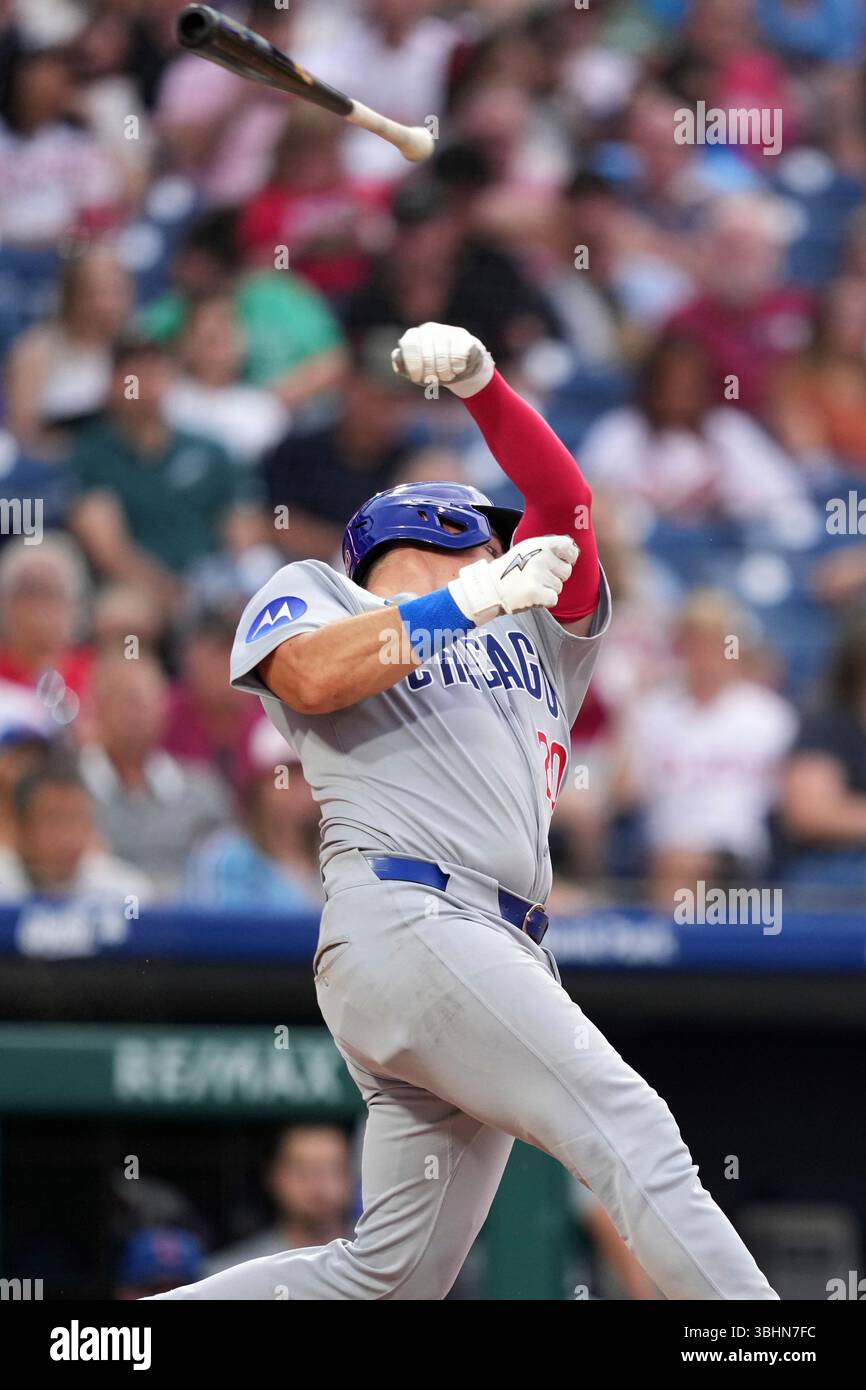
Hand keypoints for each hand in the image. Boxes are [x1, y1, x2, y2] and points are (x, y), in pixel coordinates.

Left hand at [391, 322, 494, 397]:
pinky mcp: (464, 338)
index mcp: (414, 336)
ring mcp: (447, 331)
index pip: (409, 345)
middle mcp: (429, 330)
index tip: (416, 378)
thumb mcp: (416, 373)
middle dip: (429, 373)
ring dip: (444, 372)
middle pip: (426, 353)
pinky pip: (458, 354)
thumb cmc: (433, 371)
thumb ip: (403, 366)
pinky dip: (457, 367)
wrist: (461, 369)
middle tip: (433, 381)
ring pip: (442, 354)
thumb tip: (397, 356)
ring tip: (447, 376)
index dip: (412, 364)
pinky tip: (458, 369)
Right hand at [448, 535, 578, 624]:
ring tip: (530, 586)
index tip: (561, 562)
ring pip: (559, 587)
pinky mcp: (535, 592)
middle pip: (566, 571)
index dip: (569, 557)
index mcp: (540, 544)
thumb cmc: (511, 569)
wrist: (490, 587)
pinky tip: (531, 595)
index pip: (569, 547)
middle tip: (536, 577)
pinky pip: (553, 599)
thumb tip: (572, 548)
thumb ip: (549, 547)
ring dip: (547, 589)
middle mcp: (540, 557)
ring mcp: (538, 575)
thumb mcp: (527, 549)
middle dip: (555, 576)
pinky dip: (544, 601)